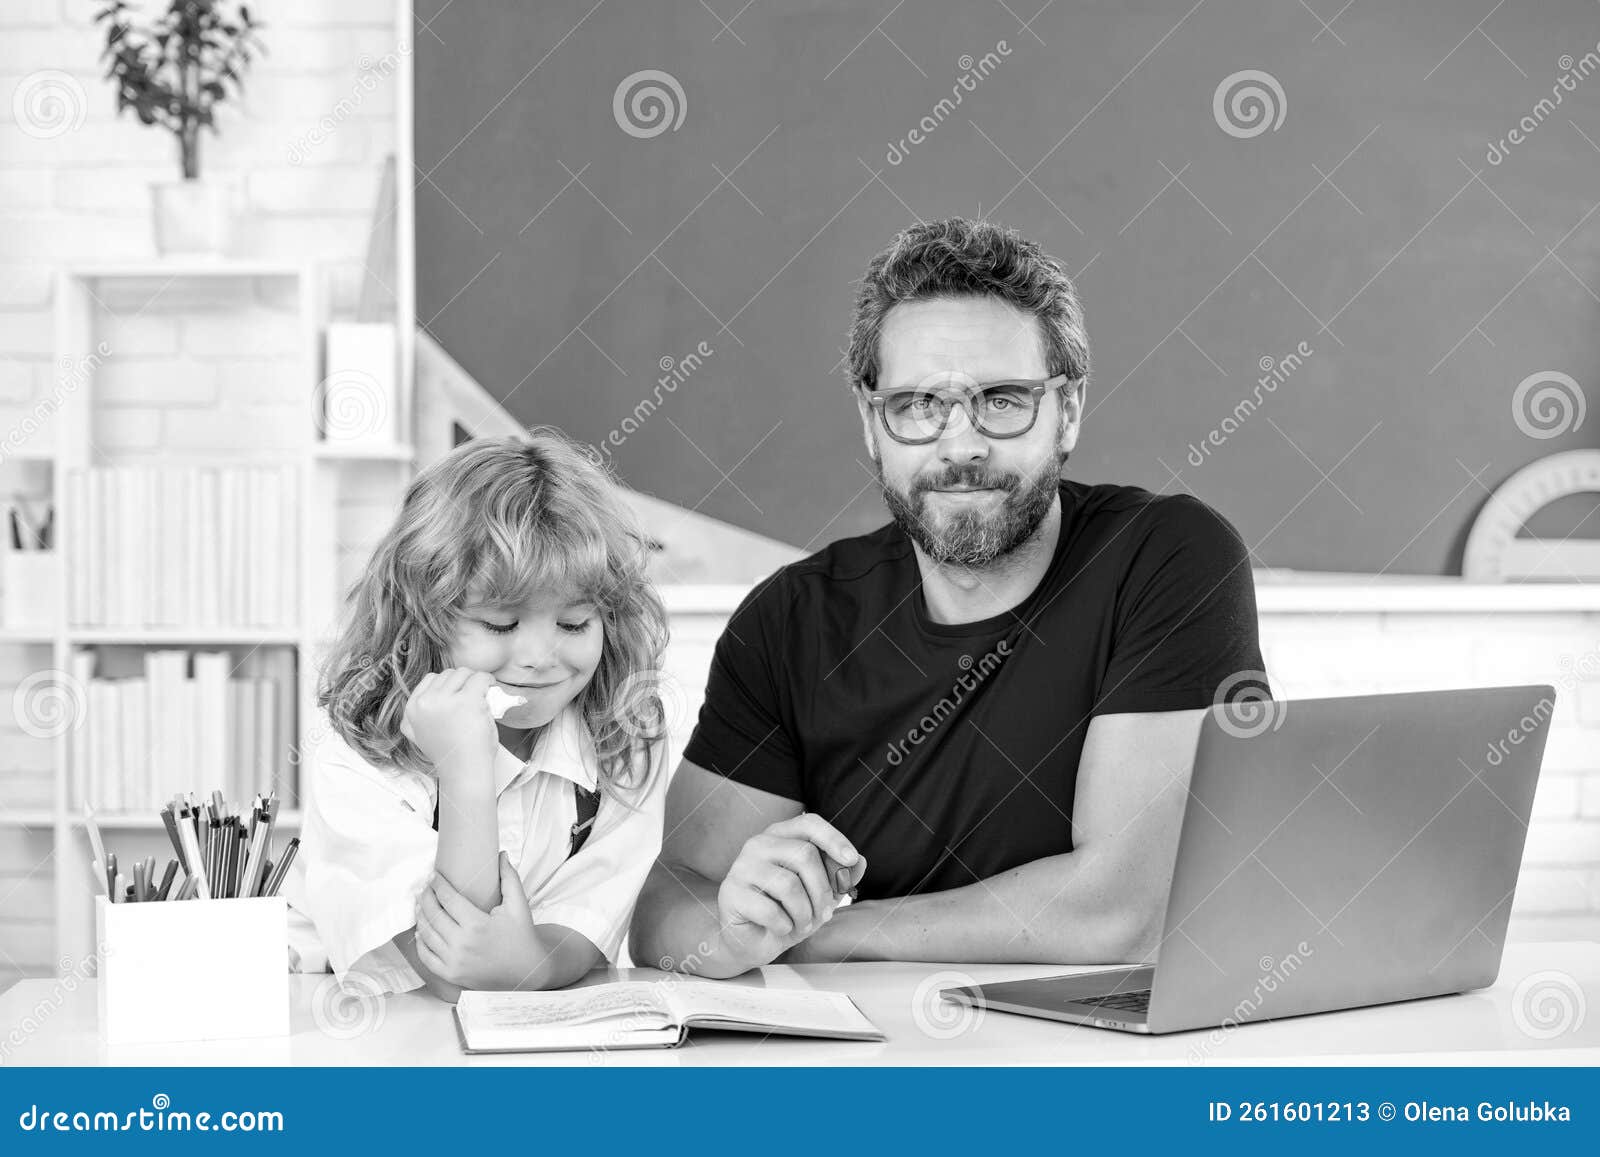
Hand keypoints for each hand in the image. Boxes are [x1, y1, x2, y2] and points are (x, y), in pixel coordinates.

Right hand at [400, 668, 498, 776]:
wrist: (464, 771)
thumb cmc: (451, 755)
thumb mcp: (422, 733)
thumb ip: (423, 715)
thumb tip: (436, 696)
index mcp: (412, 710)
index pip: (429, 680)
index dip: (447, 685)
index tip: (458, 694)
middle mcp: (425, 703)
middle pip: (447, 675)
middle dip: (462, 682)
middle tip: (474, 694)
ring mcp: (445, 700)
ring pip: (463, 673)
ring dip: (475, 680)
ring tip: (482, 693)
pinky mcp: (467, 700)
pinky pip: (480, 678)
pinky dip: (488, 680)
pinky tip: (490, 687)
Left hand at [414, 852, 537, 989]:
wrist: (527, 971)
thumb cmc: (522, 935)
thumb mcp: (519, 905)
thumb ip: (509, 877)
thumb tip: (501, 854)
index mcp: (477, 925)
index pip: (447, 898)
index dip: (438, 883)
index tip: (434, 875)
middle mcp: (462, 944)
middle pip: (433, 914)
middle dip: (425, 897)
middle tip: (425, 887)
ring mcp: (454, 962)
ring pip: (426, 934)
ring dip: (420, 916)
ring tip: (420, 904)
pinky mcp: (451, 975)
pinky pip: (426, 957)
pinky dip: (420, 942)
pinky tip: (421, 930)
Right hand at [713, 813, 866, 974]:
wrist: (751, 942)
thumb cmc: (787, 912)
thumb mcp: (820, 895)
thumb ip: (839, 877)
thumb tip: (860, 862)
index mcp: (780, 836)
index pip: (809, 823)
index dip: (833, 838)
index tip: (850, 859)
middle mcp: (758, 844)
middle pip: (804, 855)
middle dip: (823, 891)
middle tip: (824, 915)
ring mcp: (741, 867)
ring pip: (789, 884)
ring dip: (805, 913)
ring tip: (802, 924)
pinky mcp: (730, 894)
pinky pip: (769, 910)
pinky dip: (784, 926)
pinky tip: (780, 928)